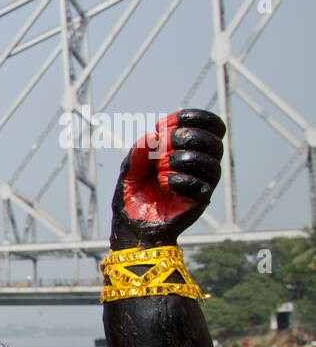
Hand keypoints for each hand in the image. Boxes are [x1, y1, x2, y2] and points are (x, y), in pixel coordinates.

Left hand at [111, 108, 224, 247]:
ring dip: (187, 158)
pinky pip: (202, 186)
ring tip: (162, 166)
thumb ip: (139, 152)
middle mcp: (200, 166)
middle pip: (215, 142)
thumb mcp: (130, 171)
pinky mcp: (198, 203)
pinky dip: (182, 179)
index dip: (196, 118)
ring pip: (212, 163)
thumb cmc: (134, 197)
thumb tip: (152, 135)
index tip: (171, 120)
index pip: (210, 127)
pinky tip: (164, 181)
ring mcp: (201, 184)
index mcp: (188, 152)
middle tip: (166, 142)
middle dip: (191, 136)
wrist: (132, 228)